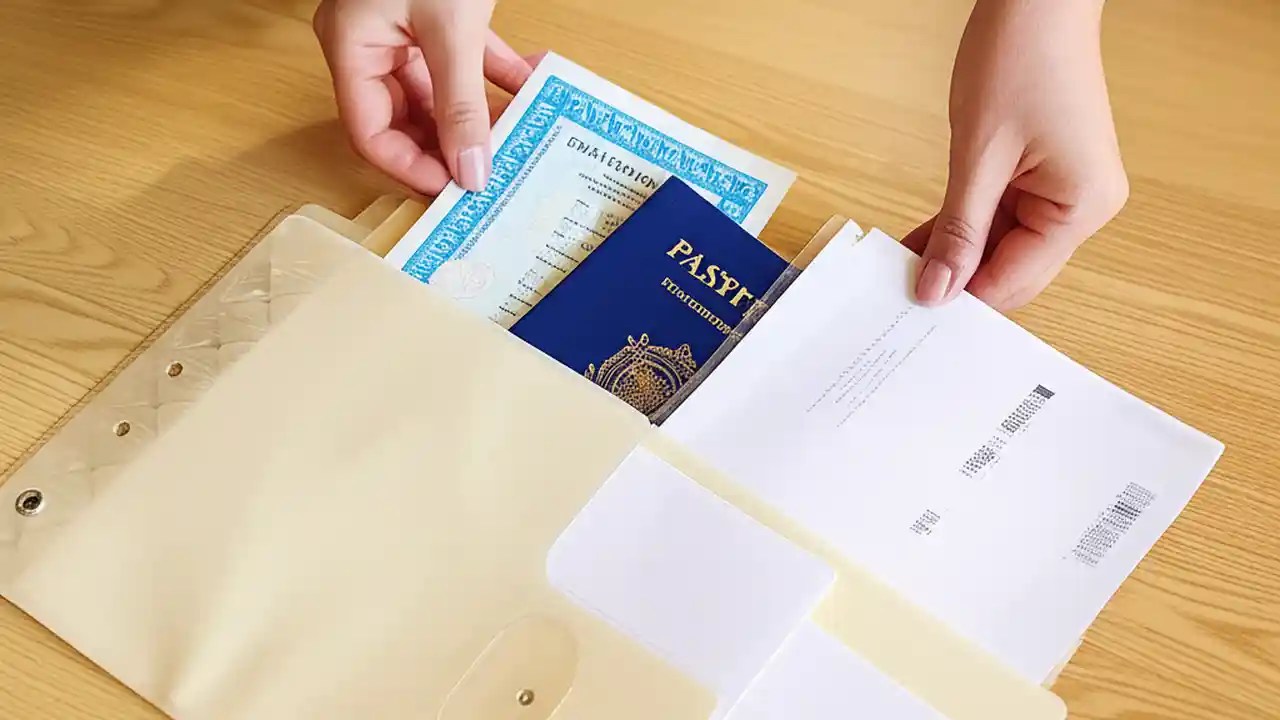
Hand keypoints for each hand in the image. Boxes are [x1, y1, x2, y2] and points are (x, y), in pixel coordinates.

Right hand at [313, 0, 540, 194]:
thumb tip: (472, 170)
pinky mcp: (439, 11)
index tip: (456, 188)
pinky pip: (466, 56)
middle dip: (450, 147)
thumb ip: (462, 102)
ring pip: (439, 92)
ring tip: (518, 136)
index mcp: (351, 47)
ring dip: (479, 115)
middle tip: (489, 175)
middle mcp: (371, 42)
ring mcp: (404, 27)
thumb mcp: (449, 29)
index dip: (411, 166)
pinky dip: (496, 74)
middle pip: (406, 119)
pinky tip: (530, 88)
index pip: (370, 132)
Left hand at [905, 0, 1128, 311]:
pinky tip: (922, 239)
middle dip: (959, 279)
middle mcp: (1084, 206)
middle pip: (1012, 270)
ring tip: (902, 267)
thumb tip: (937, 289)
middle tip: (900, 290)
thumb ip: (959, 229)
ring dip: (956, 254)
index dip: (962, 297)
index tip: (911, 308)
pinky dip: (964, 228)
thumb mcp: (978, 156)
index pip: (1015, 280)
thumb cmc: (1020, 59)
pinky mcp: (1045, 175)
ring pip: (1001, 248)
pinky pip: (1000, 218)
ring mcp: (1066, 191)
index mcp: (1083, 207)